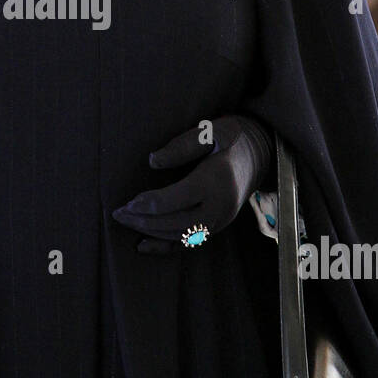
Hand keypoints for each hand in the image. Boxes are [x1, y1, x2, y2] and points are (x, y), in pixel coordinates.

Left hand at [111, 114, 273, 254]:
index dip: (148, 204)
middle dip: (143, 221)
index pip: (175, 199)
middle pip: (175, 222)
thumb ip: (182, 145)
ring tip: (125, 221)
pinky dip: (165, 247)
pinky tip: (142, 245)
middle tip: (118, 214)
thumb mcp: (210, 130)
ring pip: (180, 236)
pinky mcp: (218, 227)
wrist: (260, 154)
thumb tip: (153, 161)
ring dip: (150, 232)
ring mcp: (221, 220)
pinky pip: (190, 243)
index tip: (126, 202)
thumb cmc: (231, 137)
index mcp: (216, 180)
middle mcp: (221, 206)